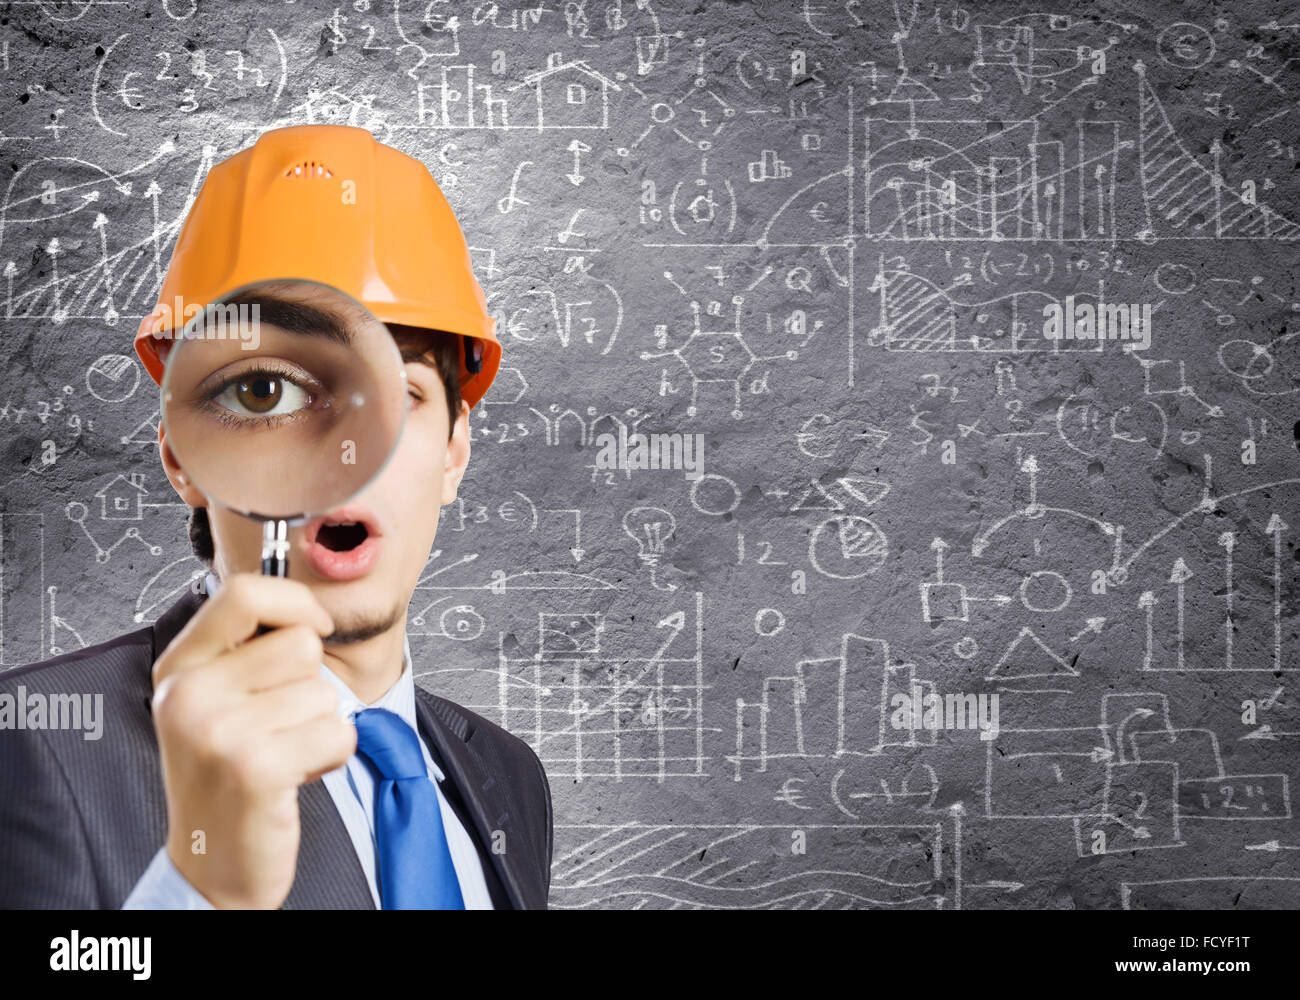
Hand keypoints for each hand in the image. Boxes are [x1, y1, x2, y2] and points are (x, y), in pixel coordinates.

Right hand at [149, 573, 352, 908]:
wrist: (213, 863)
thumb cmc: (229, 774)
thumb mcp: (220, 700)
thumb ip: (251, 649)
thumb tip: (312, 608)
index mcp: (179, 668)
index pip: (244, 592)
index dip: (296, 602)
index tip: (316, 629)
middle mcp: (188, 694)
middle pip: (300, 644)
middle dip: (310, 684)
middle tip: (279, 726)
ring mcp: (217, 731)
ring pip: (324, 691)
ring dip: (318, 725)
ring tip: (281, 754)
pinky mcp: (255, 767)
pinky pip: (338, 731)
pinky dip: (331, 754)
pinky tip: (294, 776)